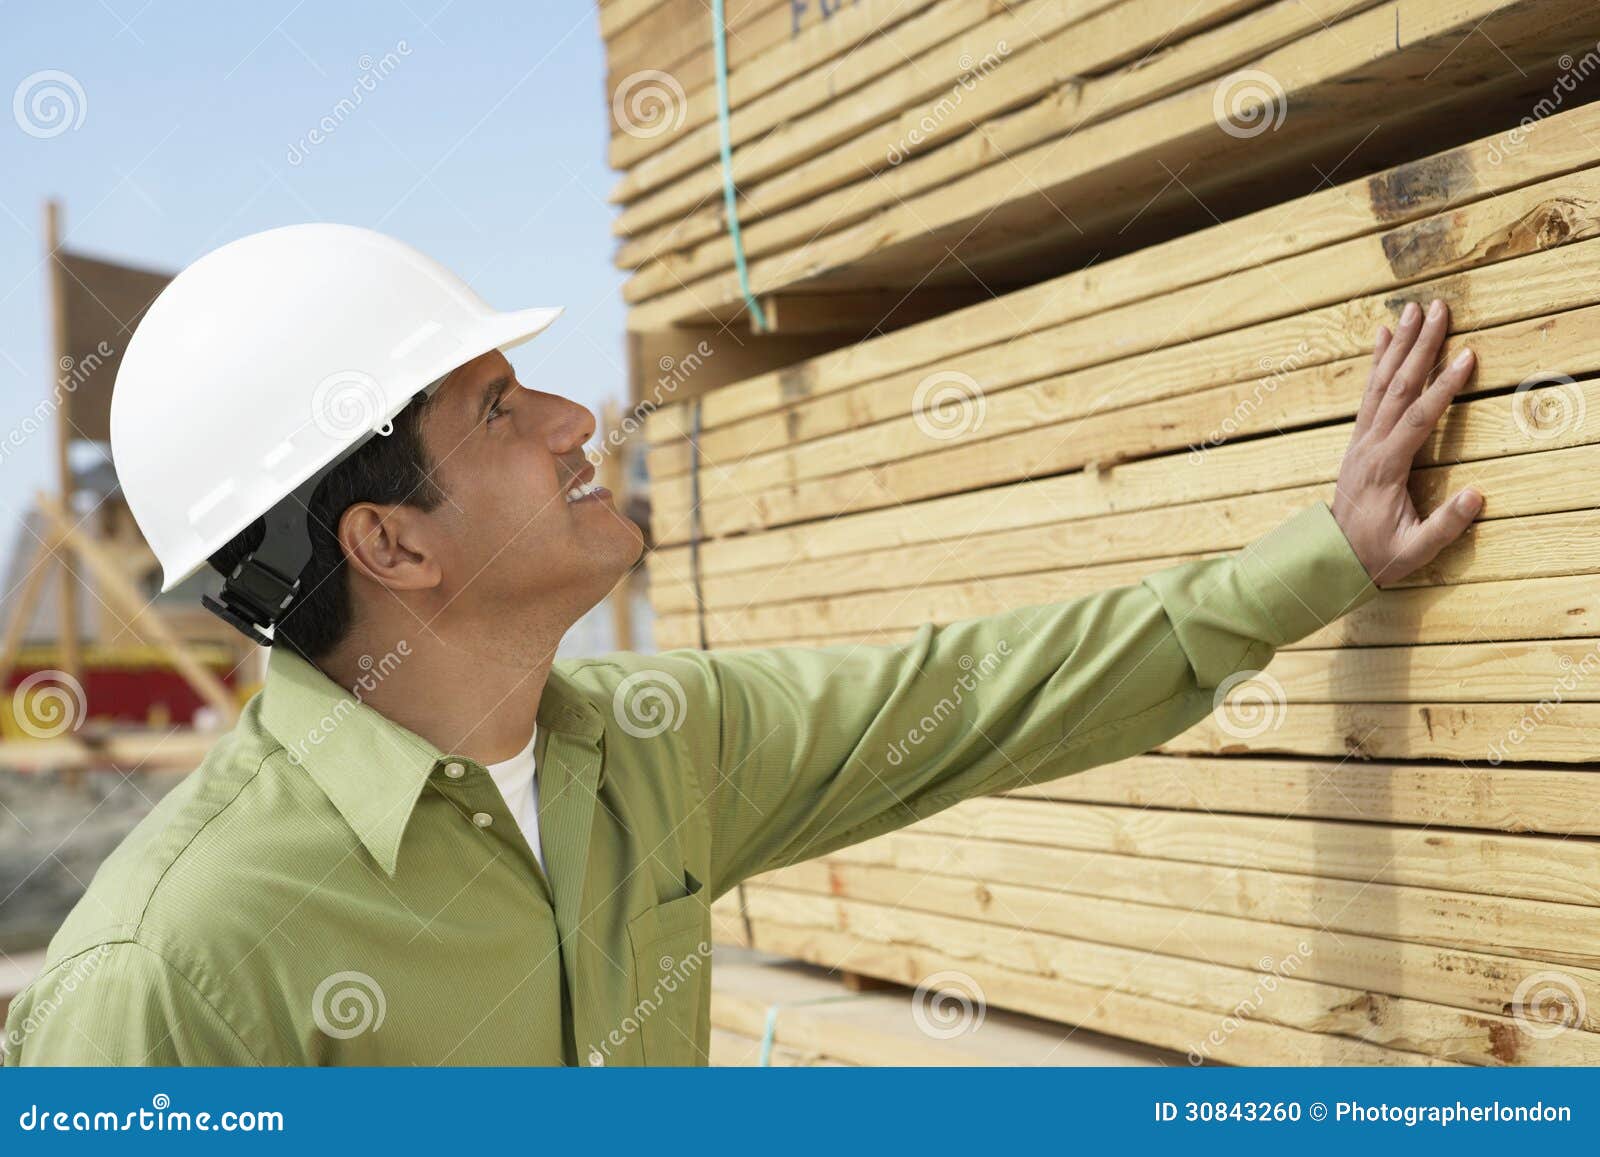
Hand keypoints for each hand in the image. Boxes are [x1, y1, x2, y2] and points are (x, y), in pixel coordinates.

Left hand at [1331, 298, 1483, 587]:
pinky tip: (1383, 335)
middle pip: (1397, 388)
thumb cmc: (1378, 556)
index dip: (1443, 387)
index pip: (1418, 418)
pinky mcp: (1359, 439)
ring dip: (1399, 345)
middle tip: (1437, 308)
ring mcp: (1361, 440)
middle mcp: (1369, 446)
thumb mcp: (1413, 551)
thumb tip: (1477, 496)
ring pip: (1381, 384)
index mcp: (1385, 468)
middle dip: (1420, 346)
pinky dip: (1377, 362)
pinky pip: (1369, 393)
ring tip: (1414, 310)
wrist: (1332, 557)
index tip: (1466, 356)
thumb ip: (1444, 526)